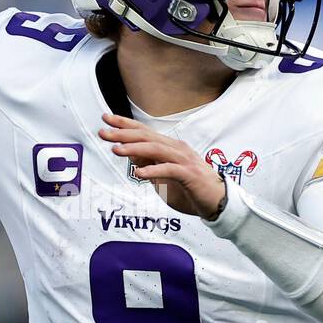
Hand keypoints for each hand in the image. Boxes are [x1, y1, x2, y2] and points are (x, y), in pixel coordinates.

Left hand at [98, 113, 225, 219]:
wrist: (218, 203)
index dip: (125, 124)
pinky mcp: (190, 175)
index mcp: (170, 147)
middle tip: (104, 132)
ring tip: (116, 150)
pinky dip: (153, 171)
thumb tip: (131, 156)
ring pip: (156, 149)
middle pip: (147, 136)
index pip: (144, 132)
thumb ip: (150, 165)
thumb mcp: (164, 177)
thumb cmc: (191, 190)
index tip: (106, 119)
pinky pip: (169, 170)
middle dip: (123, 133)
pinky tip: (139, 173)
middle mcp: (177, 149)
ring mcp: (184, 160)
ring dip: (134, 149)